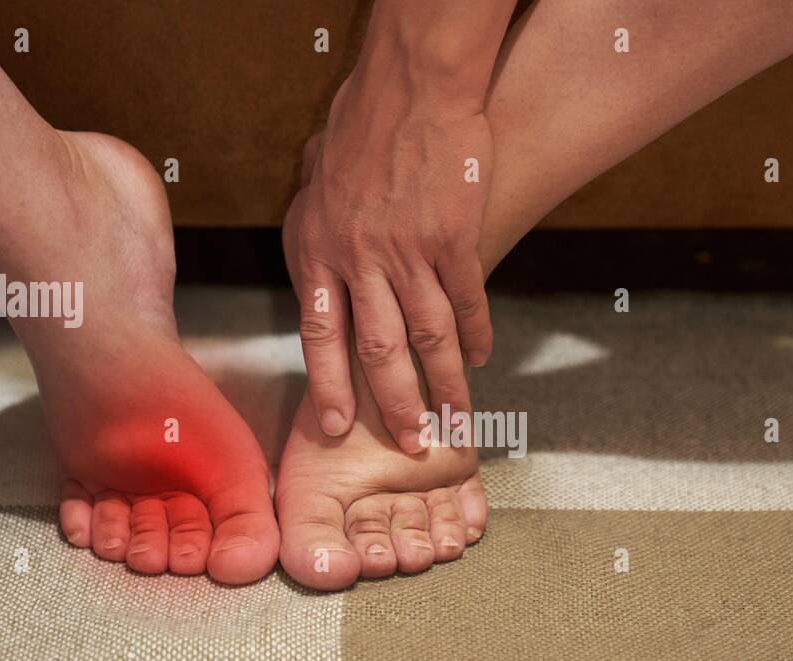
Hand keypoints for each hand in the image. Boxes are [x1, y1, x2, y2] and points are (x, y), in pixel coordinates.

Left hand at [283, 72, 492, 451]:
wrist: (411, 84)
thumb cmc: (357, 124)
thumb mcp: (312, 181)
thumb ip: (314, 230)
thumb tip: (318, 260)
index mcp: (317, 250)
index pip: (319, 335)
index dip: (329, 386)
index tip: (337, 427)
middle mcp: (359, 260)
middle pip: (377, 351)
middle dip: (394, 405)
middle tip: (410, 444)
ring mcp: (408, 252)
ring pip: (427, 336)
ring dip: (444, 383)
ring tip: (455, 419)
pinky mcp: (453, 238)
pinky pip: (466, 299)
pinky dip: (475, 334)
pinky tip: (480, 358)